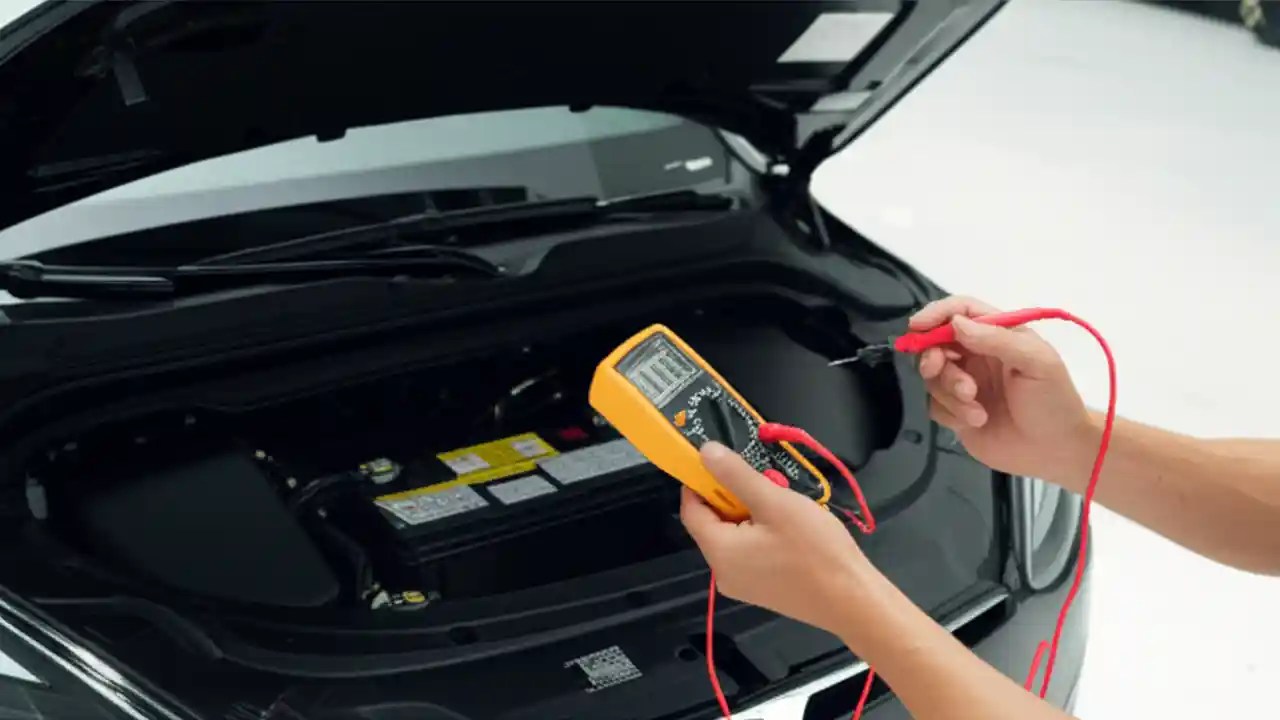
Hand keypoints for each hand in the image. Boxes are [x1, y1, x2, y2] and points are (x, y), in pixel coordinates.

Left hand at [678, 442, 878, 635]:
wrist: (853, 601)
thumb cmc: (815, 549)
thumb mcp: (774, 502)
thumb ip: (736, 476)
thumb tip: (704, 452)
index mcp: (718, 552)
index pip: (690, 510)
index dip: (699, 481)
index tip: (721, 461)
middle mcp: (722, 572)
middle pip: (712, 524)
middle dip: (733, 497)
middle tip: (766, 483)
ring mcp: (742, 585)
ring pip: (733, 536)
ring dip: (750, 513)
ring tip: (782, 503)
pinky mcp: (762, 590)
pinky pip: (748, 552)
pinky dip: (760, 533)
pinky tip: (789, 527)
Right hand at [911, 296, 1095, 487]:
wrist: (1056, 451)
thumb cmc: (1054, 401)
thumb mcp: (1037, 362)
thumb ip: (997, 339)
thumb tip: (955, 323)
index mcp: (998, 334)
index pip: (960, 311)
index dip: (937, 313)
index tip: (918, 326)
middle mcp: (977, 355)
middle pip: (936, 342)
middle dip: (934, 356)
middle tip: (937, 369)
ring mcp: (964, 384)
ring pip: (932, 376)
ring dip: (949, 391)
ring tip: (976, 408)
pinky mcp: (956, 412)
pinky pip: (935, 405)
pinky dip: (951, 413)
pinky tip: (976, 421)